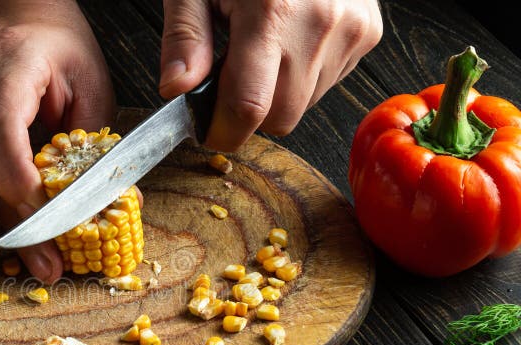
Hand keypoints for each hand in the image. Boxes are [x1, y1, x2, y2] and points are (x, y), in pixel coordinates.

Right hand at [0, 0, 115, 281]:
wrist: (6, 15)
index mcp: (3, 69)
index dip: (18, 182)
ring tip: (26, 261)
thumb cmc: (55, 46)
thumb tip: (118, 206)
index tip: (46, 226)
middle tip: (49, 266)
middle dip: (17, 225)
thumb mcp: (91, 81)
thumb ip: (97, 144)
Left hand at [158, 0, 382, 150]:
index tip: (210, 130)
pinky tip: (292, 40)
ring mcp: (350, 28)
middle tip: (233, 76)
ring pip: (304, 105)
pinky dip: (305, 75)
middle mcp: (319, 23)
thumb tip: (177, 88)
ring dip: (279, 93)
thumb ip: (185, 37)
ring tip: (266, 46)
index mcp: (271, 12)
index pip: (248, 107)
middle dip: (250, 112)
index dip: (224, 131)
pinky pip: (329, 83)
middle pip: (280, 117)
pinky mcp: (368, 31)